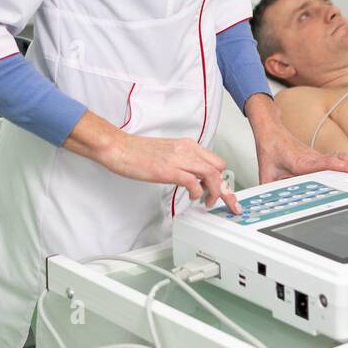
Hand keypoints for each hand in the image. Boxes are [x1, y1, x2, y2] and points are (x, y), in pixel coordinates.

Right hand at [96, 133, 241, 213]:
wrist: (119, 148)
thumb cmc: (138, 152)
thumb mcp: (168, 153)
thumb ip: (183, 162)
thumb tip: (193, 177)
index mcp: (187, 145)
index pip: (215, 161)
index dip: (223, 179)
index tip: (227, 192)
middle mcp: (187, 149)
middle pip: (219, 168)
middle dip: (224, 188)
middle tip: (223, 202)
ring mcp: (179, 159)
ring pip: (212, 174)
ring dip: (214, 192)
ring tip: (207, 202)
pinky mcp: (169, 170)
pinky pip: (194, 182)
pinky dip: (197, 193)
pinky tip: (192, 197)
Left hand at [255, 126, 347, 184]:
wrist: (271, 133)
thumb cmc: (270, 152)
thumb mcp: (267, 175)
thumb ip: (270, 190)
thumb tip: (272, 206)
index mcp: (302, 162)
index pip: (326, 164)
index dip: (343, 166)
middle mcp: (314, 158)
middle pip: (341, 159)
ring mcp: (319, 157)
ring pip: (343, 157)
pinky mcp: (320, 158)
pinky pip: (340, 158)